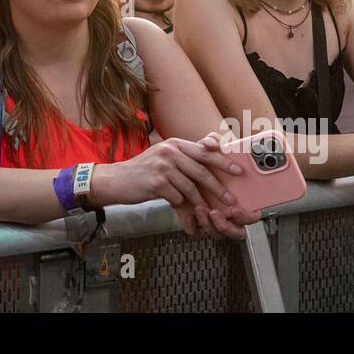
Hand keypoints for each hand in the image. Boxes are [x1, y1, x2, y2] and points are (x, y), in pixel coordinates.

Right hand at [91, 134, 251, 238]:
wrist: (116, 180)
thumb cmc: (143, 171)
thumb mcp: (164, 156)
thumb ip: (185, 156)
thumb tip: (212, 150)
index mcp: (174, 143)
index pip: (204, 151)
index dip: (222, 160)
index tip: (237, 169)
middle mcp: (169, 151)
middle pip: (201, 170)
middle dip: (218, 186)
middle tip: (230, 197)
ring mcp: (162, 166)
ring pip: (190, 187)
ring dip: (199, 201)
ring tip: (207, 209)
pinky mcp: (156, 183)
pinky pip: (177, 197)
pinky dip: (180, 204)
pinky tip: (176, 205)